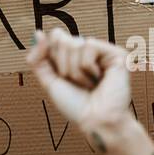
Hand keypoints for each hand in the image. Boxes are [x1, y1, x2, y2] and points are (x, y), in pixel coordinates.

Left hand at [27, 28, 153, 154]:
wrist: (95, 121)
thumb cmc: (76, 106)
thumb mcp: (50, 81)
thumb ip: (39, 58)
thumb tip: (37, 34)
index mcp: (74, 55)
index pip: (54, 38)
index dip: (52, 58)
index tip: (63, 78)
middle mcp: (88, 51)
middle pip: (61, 38)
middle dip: (63, 66)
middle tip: (78, 83)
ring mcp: (103, 51)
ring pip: (74, 44)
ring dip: (76, 71)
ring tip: (90, 84)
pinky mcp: (116, 53)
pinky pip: (89, 45)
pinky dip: (88, 66)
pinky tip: (99, 78)